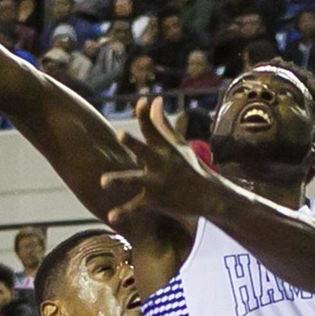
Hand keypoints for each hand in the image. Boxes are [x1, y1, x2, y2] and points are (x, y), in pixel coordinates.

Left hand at [100, 96, 220, 226]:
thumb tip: (154, 99)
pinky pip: (137, 207)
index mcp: (164, 148)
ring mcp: (157, 183)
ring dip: (119, 180)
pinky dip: (124, 212)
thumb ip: (162, 123)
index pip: (153, 128)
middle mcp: (160, 163)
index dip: (145, 114)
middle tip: (121, 134)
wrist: (210, 197)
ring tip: (104, 182)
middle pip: (144, 150)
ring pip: (134, 180)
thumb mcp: (179, 144)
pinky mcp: (156, 201)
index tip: (142, 101)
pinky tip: (111, 217)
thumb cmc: (191, 167)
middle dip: (133, 143)